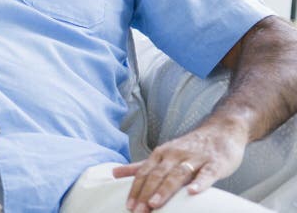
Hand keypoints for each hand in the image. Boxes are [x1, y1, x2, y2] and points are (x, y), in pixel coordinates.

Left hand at [112, 121, 246, 211]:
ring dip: (165, 189)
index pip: (144, 173)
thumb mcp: (162, 154)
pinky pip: (207, 174)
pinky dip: (200, 183)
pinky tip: (193, 192)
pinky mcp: (215, 163)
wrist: (220, 130)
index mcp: (161, 154)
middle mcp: (175, 154)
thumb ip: (140, 166)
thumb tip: (114, 173)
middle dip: (146, 193)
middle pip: (157, 174)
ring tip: (154, 204)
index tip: (128, 206)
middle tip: (138, 211)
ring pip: (177, 174)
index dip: (136, 189)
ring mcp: (195, 158)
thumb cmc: (189, 147)